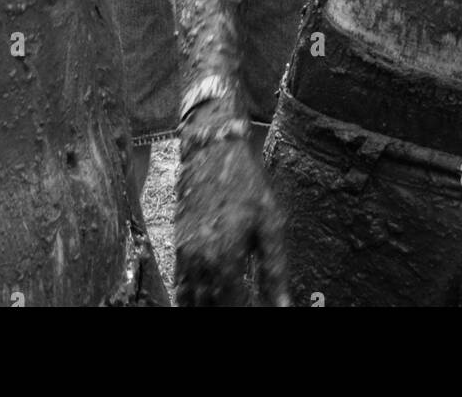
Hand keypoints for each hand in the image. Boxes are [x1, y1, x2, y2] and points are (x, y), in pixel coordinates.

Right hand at [175, 107, 287, 306]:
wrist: (213, 150)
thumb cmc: (247, 184)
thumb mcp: (271, 224)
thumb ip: (274, 271)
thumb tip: (283, 306)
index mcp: (225, 258)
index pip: (234, 307)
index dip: (248, 313)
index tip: (260, 309)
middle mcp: (200, 260)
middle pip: (209, 307)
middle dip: (225, 309)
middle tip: (243, 304)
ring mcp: (185, 252)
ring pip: (190, 300)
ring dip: (206, 306)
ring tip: (224, 305)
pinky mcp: (178, 243)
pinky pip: (178, 282)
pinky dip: (188, 298)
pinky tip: (201, 301)